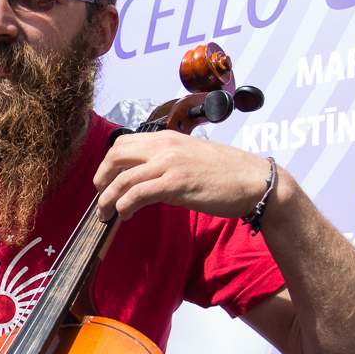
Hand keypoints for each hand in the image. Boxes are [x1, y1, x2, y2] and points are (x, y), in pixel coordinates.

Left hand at [94, 131, 272, 220]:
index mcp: (167, 138)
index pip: (123, 142)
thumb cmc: (226, 173)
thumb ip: (168, 160)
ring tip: (107, 214)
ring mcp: (170, 164)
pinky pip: (137, 194)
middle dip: (101, 178)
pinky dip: (124, 206)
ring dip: (108, 199)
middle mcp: (165, 146)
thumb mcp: (191, 157)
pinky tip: (125, 215)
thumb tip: (147, 176)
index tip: (106, 181)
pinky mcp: (176, 184)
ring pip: (122, 179)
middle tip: (101, 197)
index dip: (108, 163)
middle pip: (115, 155)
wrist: (253, 181)